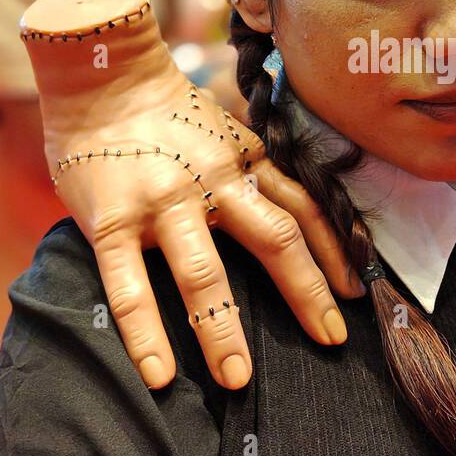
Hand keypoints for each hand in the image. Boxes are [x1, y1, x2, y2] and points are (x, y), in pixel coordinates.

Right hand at [23, 0, 361, 391]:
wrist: (98, 76)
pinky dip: (145, 334)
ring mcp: (163, 202)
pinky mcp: (113, 221)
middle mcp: (213, 181)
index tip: (357, 294)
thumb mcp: (225, 130)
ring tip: (238, 380)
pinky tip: (158, 375)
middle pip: (274, 240)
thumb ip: (253, 171)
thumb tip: (295, 214)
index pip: (303, 209)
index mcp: (245, 160)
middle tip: (331, 341)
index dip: (335, 252)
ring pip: (203, 274)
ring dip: (223, 330)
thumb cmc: (165, 111)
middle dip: (307, 294)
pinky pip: (129, 286)